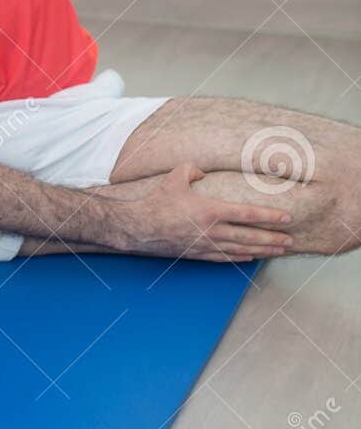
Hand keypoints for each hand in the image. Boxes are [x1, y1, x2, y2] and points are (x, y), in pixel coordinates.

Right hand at [108, 164, 292, 261]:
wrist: (137, 227)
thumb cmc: (156, 202)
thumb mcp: (175, 177)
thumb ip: (192, 171)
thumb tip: (202, 173)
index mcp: (210, 210)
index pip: (247, 214)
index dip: (269, 216)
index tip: (286, 217)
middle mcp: (212, 231)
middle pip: (250, 236)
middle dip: (273, 238)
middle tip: (291, 240)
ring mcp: (206, 245)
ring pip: (241, 249)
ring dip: (262, 250)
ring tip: (279, 251)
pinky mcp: (197, 255)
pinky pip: (225, 258)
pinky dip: (241, 257)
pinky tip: (251, 257)